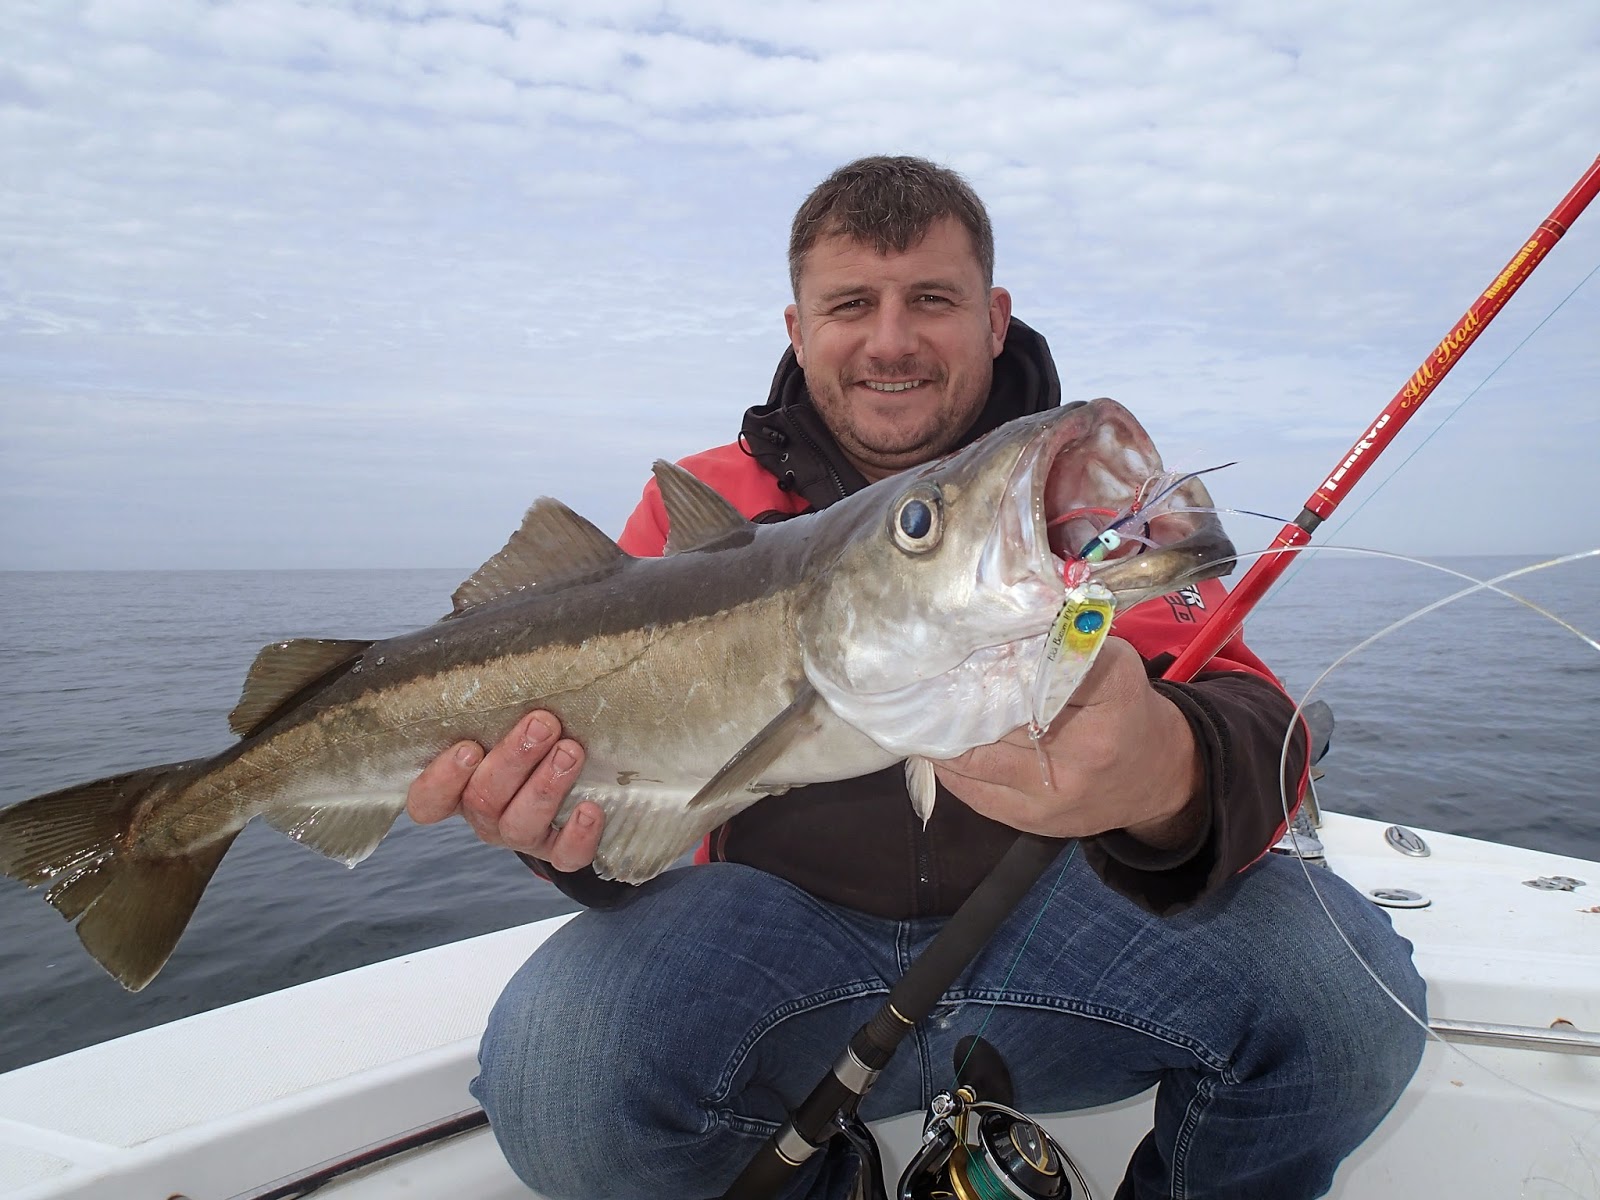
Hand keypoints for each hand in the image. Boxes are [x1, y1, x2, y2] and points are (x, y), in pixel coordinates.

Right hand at [406, 711, 604, 871]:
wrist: (574, 777)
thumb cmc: (527, 734)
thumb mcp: (503, 717)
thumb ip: (493, 699)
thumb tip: (490, 647)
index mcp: (459, 787)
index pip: (428, 801)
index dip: (442, 779)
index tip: (468, 747)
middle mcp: (485, 815)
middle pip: (483, 800)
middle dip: (514, 759)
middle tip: (542, 725)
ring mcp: (520, 835)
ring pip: (520, 824)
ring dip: (546, 786)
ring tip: (571, 751)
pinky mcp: (558, 850)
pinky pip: (565, 857)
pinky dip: (578, 836)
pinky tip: (590, 808)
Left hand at [932, 639, 1204, 847]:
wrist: (1155, 775)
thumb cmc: (1124, 708)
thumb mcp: (1110, 660)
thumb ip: (1062, 643)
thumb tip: (997, 632)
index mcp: (1108, 696)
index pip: (1035, 669)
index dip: (992, 661)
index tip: (962, 649)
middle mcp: (1082, 751)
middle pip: (995, 716)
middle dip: (957, 697)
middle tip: (927, 677)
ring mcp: (1054, 793)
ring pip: (972, 757)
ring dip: (944, 733)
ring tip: (924, 710)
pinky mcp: (1032, 820)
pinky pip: (970, 790)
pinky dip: (950, 764)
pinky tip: (941, 743)